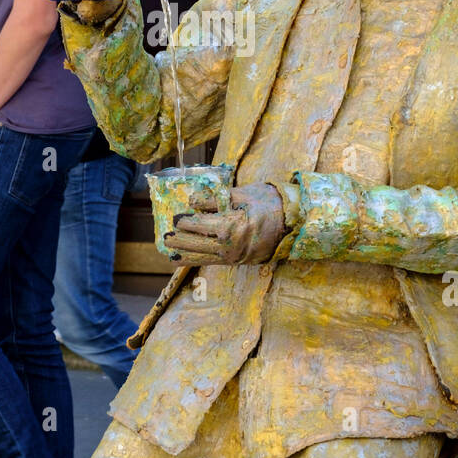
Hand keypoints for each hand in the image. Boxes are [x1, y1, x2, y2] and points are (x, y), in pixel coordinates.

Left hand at [163, 183, 285, 264]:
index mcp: (230, 225)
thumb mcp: (240, 194)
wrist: (292, 221)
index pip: (197, 225)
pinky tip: (183, 259)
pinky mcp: (237, 261)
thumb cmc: (267, 202)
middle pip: (195, 244)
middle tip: (164, 236)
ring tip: (169, 250)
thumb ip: (214, 199)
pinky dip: (196, 260)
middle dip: (178, 240)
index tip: (174, 217)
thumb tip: (191, 202)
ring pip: (201, 257)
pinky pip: (211, 262)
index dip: (183, 221)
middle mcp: (229, 245)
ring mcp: (234, 256)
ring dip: (183, 253)